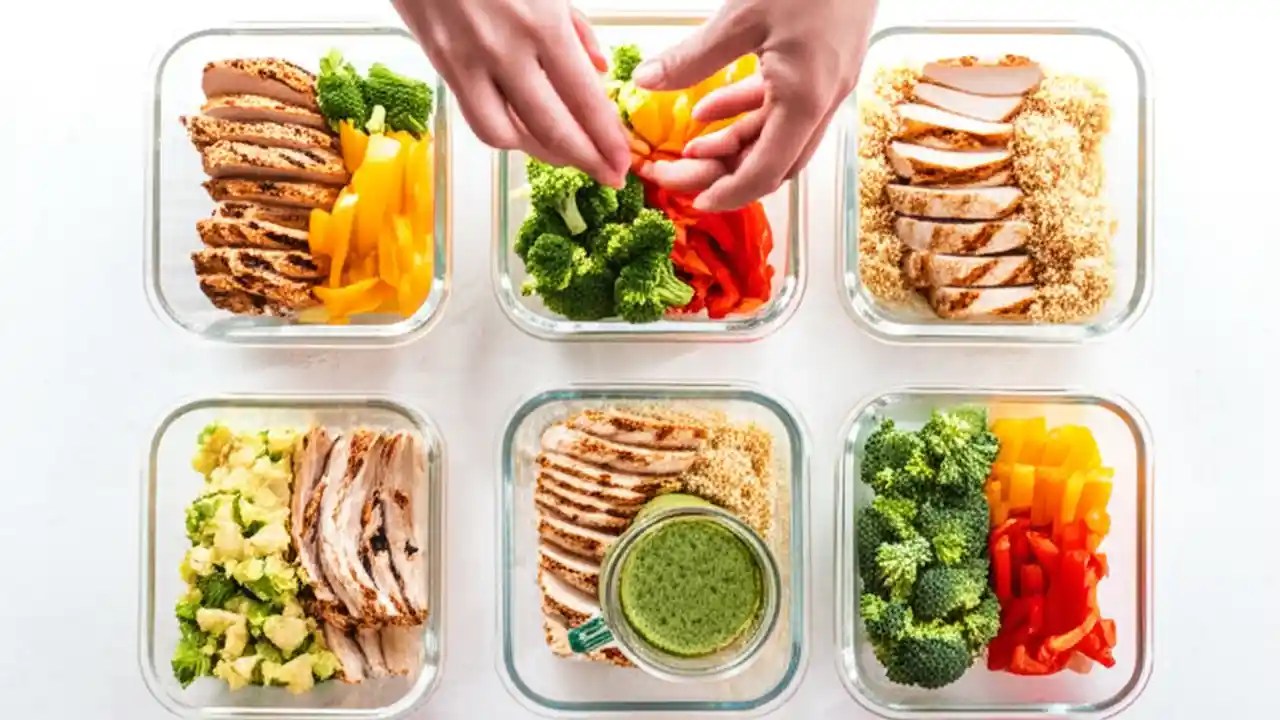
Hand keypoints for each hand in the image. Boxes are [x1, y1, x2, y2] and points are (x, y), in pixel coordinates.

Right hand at [392, 0, 629, 186]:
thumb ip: (575, 27)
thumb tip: (599, 71)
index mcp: (540, 23)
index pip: (583, 99)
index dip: (605, 138)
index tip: (621, 162)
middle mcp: (504, 50)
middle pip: (551, 128)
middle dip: (585, 160)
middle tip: (606, 175)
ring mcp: (467, 61)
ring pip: (506, 135)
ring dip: (542, 153)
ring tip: (568, 156)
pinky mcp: (440, 66)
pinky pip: (476, 117)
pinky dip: (506, 133)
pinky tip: (527, 134)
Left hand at [632, 0, 877, 209]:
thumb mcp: (741, 17)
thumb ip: (693, 57)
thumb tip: (647, 82)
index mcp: (804, 101)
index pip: (766, 172)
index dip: (730, 193)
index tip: (695, 202)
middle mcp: (819, 105)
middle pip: (769, 163)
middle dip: (719, 175)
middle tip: (672, 173)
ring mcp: (823, 89)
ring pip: (773, 138)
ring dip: (729, 147)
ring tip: (685, 147)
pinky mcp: (819, 71)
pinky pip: (779, 109)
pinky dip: (742, 114)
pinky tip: (705, 111)